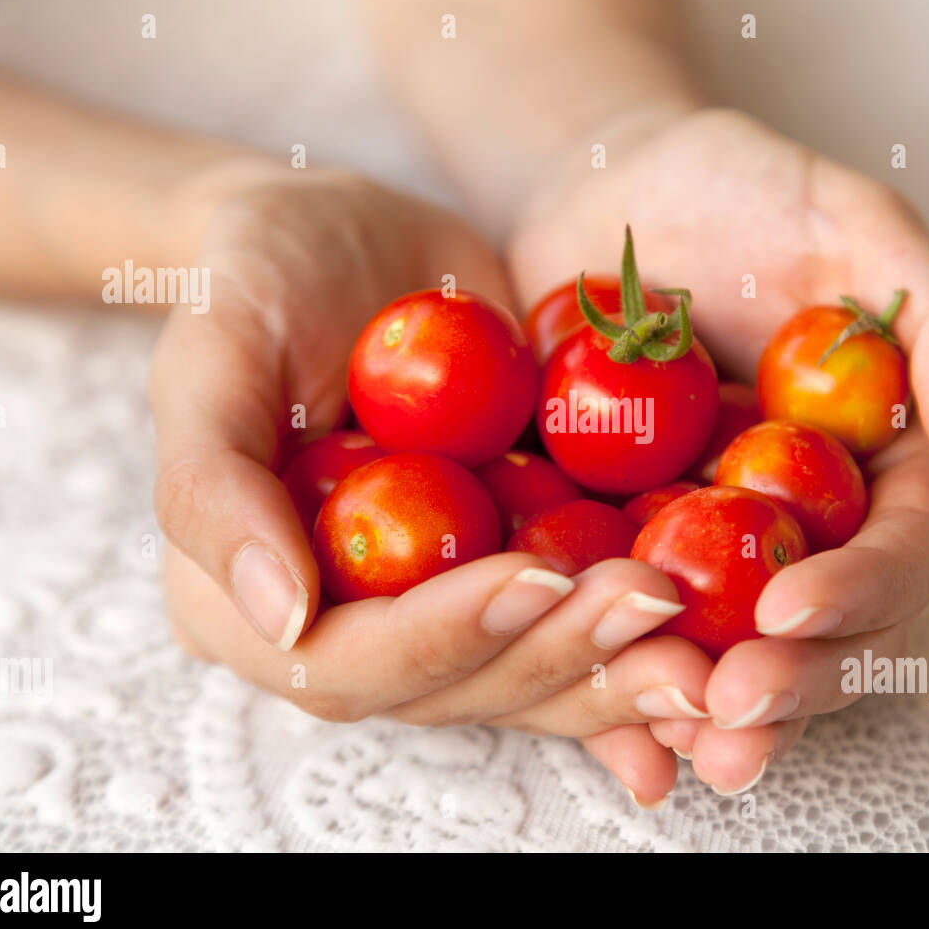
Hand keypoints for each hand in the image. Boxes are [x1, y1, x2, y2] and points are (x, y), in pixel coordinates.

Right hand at [150, 167, 712, 803]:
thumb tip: (277, 613)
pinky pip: (585, 623)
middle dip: (562, 659)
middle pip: (466, 686)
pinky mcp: (517, 571)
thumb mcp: (209, 354)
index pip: (350, 662)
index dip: (444, 636)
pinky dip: (649, 644)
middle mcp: (358, 631)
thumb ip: (212, 485)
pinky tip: (719, 651)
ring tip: (711, 657)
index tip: (531, 578)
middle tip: (655, 609)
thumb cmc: (256, 282)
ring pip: (539, 676)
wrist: (348, 242)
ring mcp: (446, 610)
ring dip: (625, 675)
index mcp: (257, 609)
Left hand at [506, 108, 928, 794]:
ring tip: (675, 745)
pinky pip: (631, 621)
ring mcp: (715, 540)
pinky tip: (602, 719)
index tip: (795, 611)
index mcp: (880, 462)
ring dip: (709, 709)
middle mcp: (808, 519)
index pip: (901, 552)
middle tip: (731, 717)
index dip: (863, 594)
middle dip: (789, 682)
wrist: (605, 186)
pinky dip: (621, 674)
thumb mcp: (857, 224)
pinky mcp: (626, 541)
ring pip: (734, 648)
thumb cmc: (741, 187)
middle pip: (825, 631)